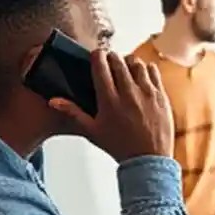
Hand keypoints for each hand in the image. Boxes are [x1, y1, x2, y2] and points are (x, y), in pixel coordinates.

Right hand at [50, 50, 173, 162]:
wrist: (148, 159)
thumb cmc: (120, 147)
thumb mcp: (93, 131)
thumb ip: (73, 113)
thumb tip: (54, 101)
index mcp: (109, 100)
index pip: (101, 65)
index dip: (97, 55)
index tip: (97, 55)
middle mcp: (128, 93)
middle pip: (118, 61)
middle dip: (112, 58)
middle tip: (110, 63)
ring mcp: (146, 93)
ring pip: (137, 63)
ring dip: (129, 62)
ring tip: (126, 70)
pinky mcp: (161, 95)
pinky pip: (153, 71)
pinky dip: (146, 69)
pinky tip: (141, 76)